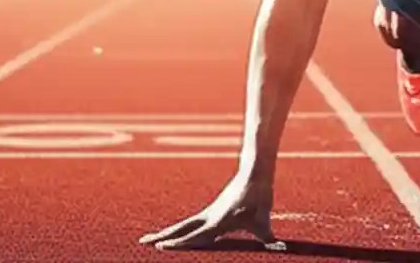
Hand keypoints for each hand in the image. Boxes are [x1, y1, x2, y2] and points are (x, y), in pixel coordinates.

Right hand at [138, 173, 276, 250]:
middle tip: (142, 242)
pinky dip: (179, 230)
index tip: (160, 248)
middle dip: (161, 237)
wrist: (254, 172)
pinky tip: (173, 235)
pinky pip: (191, 224)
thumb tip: (278, 247)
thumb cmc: (259, 195)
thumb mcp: (263, 218)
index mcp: (218, 221)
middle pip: (180, 229)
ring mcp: (209, 214)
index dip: (178, 244)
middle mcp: (209, 217)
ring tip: (149, 240)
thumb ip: (267, 236)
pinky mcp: (212, 211)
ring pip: (183, 226)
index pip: (194, 236)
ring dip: (166, 233)